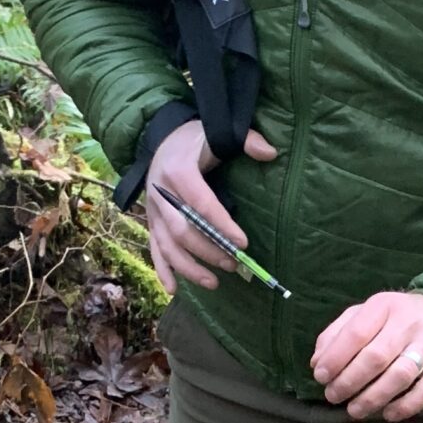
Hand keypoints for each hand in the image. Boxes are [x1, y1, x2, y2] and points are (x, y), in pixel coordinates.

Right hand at [144, 117, 277, 292]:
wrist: (162, 140)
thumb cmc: (195, 140)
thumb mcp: (217, 133)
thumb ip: (245, 140)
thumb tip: (270, 153)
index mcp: (177, 171)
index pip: (201, 203)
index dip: (222, 225)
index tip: (243, 243)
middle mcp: (160, 194)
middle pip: (183, 230)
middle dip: (209, 251)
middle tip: (234, 264)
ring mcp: (153, 211)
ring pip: (167, 246)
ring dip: (189, 268)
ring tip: (214, 283)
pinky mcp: (151, 222)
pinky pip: (154, 249)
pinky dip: (162, 270)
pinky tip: (174, 289)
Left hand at [313, 292, 422, 422]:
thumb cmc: (395, 319)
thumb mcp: (364, 314)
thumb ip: (337, 334)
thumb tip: (317, 363)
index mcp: (384, 306)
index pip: (356, 333)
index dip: (335, 358)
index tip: (321, 377)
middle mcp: (409, 323)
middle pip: (376, 357)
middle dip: (349, 381)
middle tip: (334, 396)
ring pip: (400, 375)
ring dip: (373, 398)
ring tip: (355, 410)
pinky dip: (406, 406)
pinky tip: (388, 414)